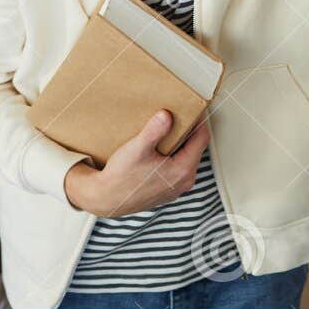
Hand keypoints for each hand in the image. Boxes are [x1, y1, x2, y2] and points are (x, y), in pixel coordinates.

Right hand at [62, 110, 210, 216]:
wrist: (106, 199)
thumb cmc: (121, 178)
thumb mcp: (137, 149)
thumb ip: (154, 131)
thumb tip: (167, 115)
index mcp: (182, 170)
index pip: (201, 139)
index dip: (198, 121)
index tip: (192, 109)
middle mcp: (184, 181)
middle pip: (195, 149)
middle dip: (187, 132)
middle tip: (176, 117)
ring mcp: (176, 188)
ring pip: (185, 159)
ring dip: (178, 145)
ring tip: (164, 132)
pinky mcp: (167, 190)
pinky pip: (176, 168)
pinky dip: (171, 157)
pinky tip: (156, 151)